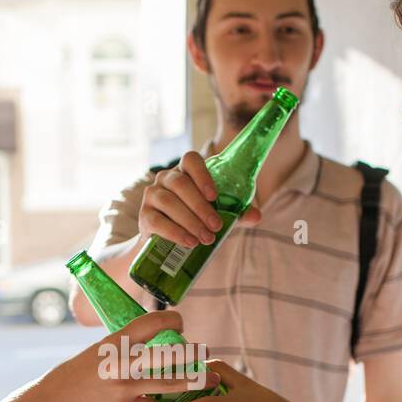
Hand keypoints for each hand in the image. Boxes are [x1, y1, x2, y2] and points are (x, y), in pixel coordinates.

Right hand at [36, 310, 219, 401]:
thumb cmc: (80, 373)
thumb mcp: (100, 351)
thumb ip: (127, 347)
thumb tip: (160, 340)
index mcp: (113, 342)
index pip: (150, 323)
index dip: (171, 320)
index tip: (180, 324)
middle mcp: (120, 364)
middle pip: (167, 355)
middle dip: (192, 354)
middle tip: (206, 351)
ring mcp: (124, 389)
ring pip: (167, 384)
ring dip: (192, 381)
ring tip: (211, 380)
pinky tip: (143, 401)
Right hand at [138, 151, 261, 247]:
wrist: (168, 241)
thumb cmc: (198, 219)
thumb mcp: (220, 215)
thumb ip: (238, 213)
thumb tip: (256, 216)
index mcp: (185, 172)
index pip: (190, 160)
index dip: (202, 174)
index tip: (214, 196)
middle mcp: (166, 179)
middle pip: (180, 184)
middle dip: (200, 207)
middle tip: (216, 226)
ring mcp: (152, 196)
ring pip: (168, 202)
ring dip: (190, 221)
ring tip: (206, 238)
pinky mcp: (144, 216)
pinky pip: (156, 221)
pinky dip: (174, 232)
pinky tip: (189, 242)